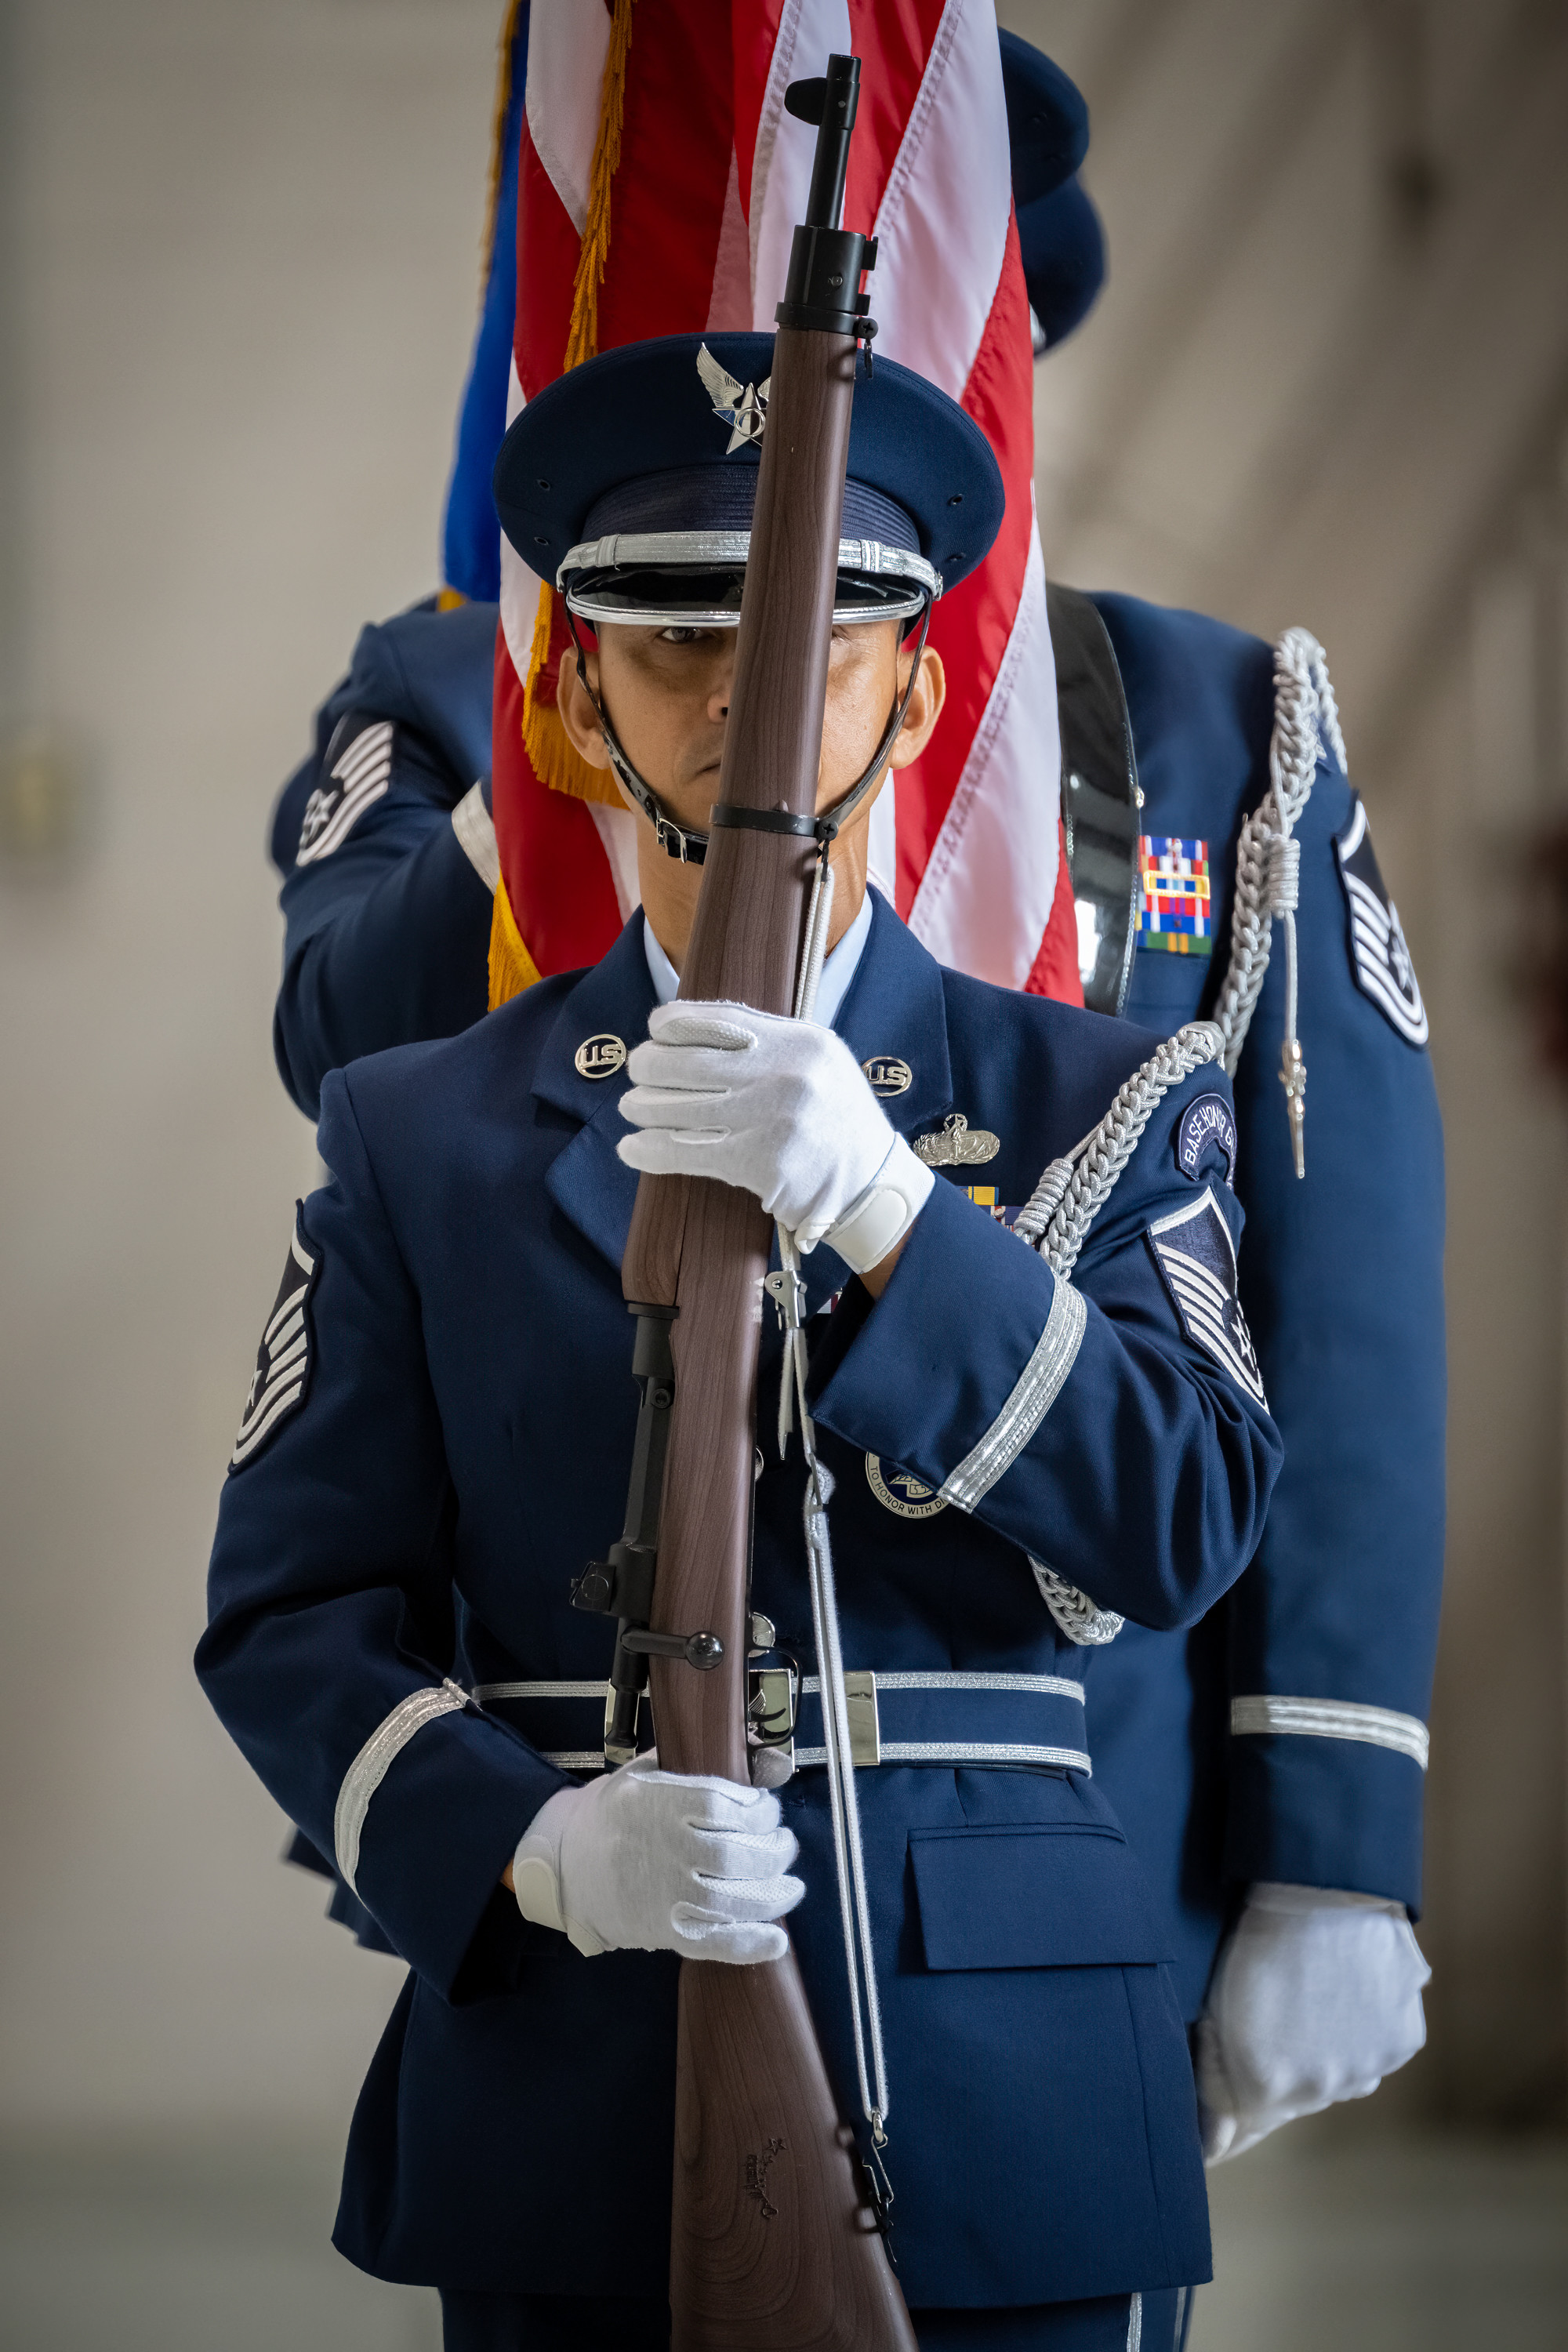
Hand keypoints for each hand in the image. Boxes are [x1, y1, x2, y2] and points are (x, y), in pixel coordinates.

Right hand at [510, 1750, 803, 1964]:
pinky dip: (749, 1944)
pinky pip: (712, 1944)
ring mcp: (661, 1895)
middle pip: (733, 1855)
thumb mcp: (651, 1772)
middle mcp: (660, 1850)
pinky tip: (776, 1939)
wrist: (566, 1865)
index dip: (757, 1809)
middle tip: (783, 1845)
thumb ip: (710, 1762)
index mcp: (655, 1804)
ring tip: (789, 1885)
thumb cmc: (615, 1812)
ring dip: (772, 1895)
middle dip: (772, 1851)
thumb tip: (774, 1762)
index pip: (722, 1806)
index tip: (767, 1809)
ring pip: (730, 1901)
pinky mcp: (661, 1932)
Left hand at [616, 1000, 932, 1276]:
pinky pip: (683, 1152)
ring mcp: (769, 1119)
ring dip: (641, 1107)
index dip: (670, 1024)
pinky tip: (632, 1148)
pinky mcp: (756, 1163)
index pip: (714, 1019)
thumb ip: (766, 1038)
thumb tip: (693, 1026)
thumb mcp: (817, 1059)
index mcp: (798, 1041)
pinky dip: (648, 1150)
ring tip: (632, 1108)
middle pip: (686, 1062)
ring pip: (676, 1107)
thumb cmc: (835, 1116)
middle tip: (637, 1073)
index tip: (654, 1032)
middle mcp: (783, 1074)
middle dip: (647, 1066)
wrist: (869, 1181)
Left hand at [1196, 1881, 1430, 2162]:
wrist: (1319, 1891)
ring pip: (1338, 2076)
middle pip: (1293, 2097)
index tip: (1223, 2104)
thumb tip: (1211, 2150)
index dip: (1231, 2110)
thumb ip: (1212, 2081)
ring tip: (1308, 2000)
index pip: (1244, 2121)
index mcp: (1265, 2086)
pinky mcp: (1401, 2042)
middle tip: (1271, 2020)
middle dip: (1279, 2072)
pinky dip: (1360, 2034)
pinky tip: (1343, 1995)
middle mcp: (1319, 2090)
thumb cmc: (1257, 1942)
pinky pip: (1375, 2053)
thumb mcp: (1217, 2008)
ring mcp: (1365, 2068)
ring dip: (1323, 2055)